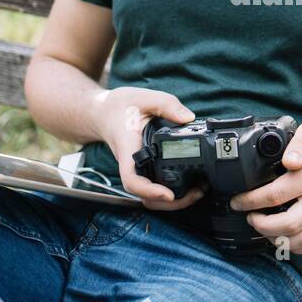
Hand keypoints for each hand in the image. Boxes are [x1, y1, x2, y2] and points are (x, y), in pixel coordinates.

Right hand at [94, 87, 204, 211]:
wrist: (104, 112)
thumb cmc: (120, 107)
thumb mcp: (144, 98)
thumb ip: (167, 105)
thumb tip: (188, 118)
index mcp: (128, 150)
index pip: (132, 180)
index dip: (149, 192)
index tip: (168, 194)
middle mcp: (132, 165)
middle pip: (145, 198)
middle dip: (171, 203)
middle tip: (196, 192)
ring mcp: (138, 169)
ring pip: (151, 198)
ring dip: (174, 202)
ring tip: (197, 191)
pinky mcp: (145, 169)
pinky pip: (155, 188)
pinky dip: (173, 192)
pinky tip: (191, 183)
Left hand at [229, 121, 301, 254]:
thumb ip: (300, 142)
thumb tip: (289, 161)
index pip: (277, 194)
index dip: (252, 201)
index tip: (239, 201)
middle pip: (289, 223)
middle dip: (261, 224)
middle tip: (249, 216)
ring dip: (277, 239)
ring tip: (263, 229)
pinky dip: (297, 247)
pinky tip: (283, 239)